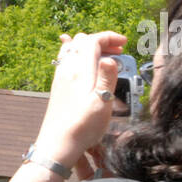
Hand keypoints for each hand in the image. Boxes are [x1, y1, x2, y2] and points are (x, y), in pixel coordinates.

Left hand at [36, 31, 125, 174]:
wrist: (57, 144)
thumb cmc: (82, 126)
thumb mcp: (102, 103)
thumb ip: (107, 78)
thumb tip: (110, 57)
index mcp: (80, 71)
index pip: (92, 40)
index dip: (109, 37)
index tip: (124, 43)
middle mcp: (68, 70)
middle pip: (82, 42)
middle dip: (102, 41)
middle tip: (119, 51)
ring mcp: (60, 78)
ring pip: (72, 50)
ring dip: (90, 48)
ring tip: (105, 57)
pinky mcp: (58, 87)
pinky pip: (65, 60)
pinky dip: (77, 55)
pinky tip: (84, 65)